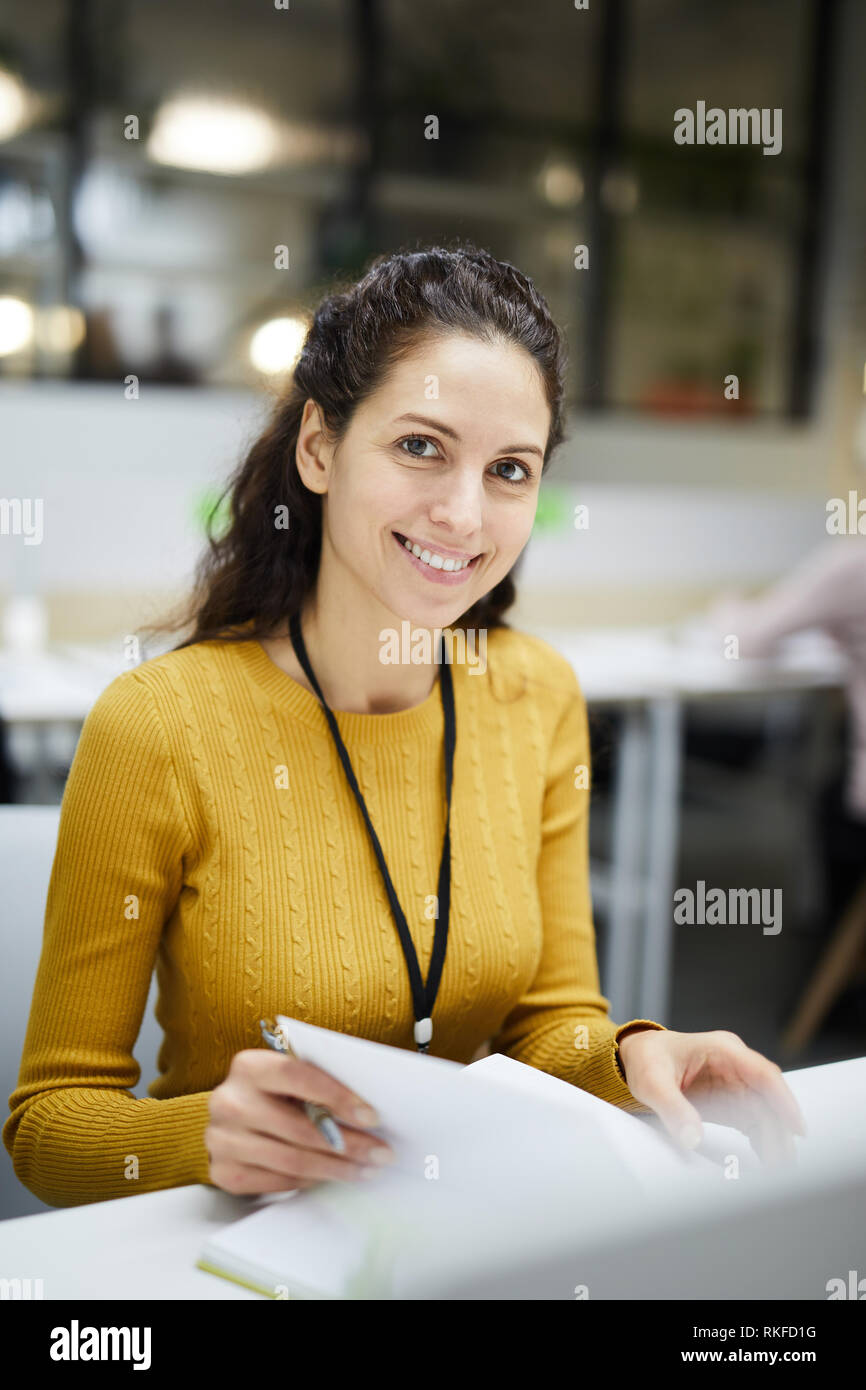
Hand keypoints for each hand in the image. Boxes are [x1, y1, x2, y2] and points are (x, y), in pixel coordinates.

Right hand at [205, 1049, 394, 1195]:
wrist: (231, 1116)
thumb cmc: (273, 1093)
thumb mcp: (290, 1078)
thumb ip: (319, 1084)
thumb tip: (369, 1113)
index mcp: (249, 1066)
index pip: (297, 1076)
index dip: (337, 1096)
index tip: (372, 1117)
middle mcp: (228, 1101)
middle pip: (298, 1127)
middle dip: (348, 1143)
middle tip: (381, 1154)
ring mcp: (222, 1139)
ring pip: (291, 1160)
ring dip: (335, 1168)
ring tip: (365, 1170)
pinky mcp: (223, 1172)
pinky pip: (277, 1182)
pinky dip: (309, 1181)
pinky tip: (330, 1177)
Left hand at [617, 1027, 807, 1165]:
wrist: (638, 1058)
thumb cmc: (646, 1060)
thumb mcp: (651, 1082)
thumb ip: (672, 1108)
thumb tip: (692, 1139)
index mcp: (723, 1050)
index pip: (763, 1073)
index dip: (783, 1100)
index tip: (796, 1128)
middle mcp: (736, 1065)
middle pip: (769, 1099)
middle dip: (779, 1131)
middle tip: (783, 1166)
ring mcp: (737, 1082)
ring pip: (766, 1113)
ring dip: (773, 1140)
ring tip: (778, 1172)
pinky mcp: (732, 1099)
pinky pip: (755, 1121)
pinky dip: (762, 1141)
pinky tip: (766, 1163)